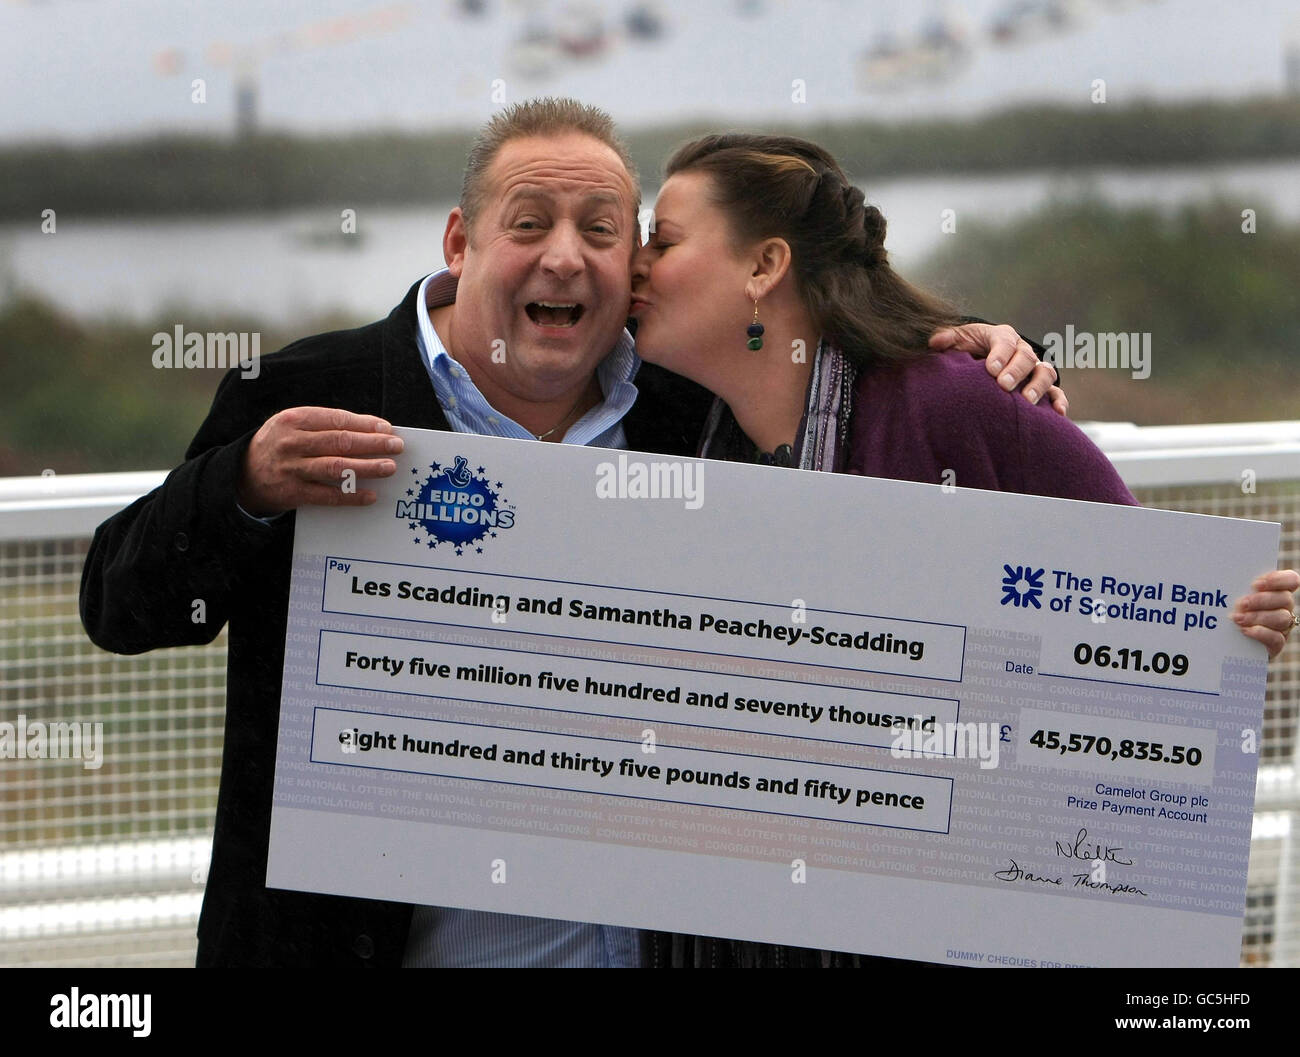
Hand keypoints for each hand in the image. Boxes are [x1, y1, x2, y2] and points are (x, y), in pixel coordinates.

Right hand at [237, 407, 403, 516]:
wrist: (241, 475)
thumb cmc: (279, 445)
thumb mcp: (293, 426)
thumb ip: (325, 425)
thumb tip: (369, 429)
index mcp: (294, 420)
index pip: (336, 419)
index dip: (365, 424)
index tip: (387, 428)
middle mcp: (292, 443)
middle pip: (340, 442)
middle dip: (372, 443)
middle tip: (396, 446)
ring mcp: (292, 469)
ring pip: (336, 467)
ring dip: (367, 467)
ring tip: (389, 467)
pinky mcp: (293, 493)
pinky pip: (327, 495)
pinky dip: (351, 496)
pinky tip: (370, 495)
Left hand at [929, 323, 1067, 415]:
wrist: (979, 359)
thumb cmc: (968, 349)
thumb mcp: (957, 341)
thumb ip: (946, 339)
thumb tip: (935, 342)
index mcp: (1001, 337)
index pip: (1004, 341)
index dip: (1000, 354)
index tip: (991, 369)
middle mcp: (1021, 351)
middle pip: (1027, 357)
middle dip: (1016, 371)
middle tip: (1004, 386)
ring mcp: (1033, 368)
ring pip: (1045, 372)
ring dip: (1038, 386)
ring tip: (1027, 400)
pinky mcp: (1040, 385)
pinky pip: (1055, 391)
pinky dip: (1058, 400)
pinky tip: (1057, 412)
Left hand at [1232, 569, 1299, 659]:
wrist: (1223, 642)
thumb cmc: (1224, 612)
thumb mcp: (1229, 596)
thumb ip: (1233, 586)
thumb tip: (1221, 573)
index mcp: (1276, 591)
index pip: (1291, 580)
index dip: (1279, 580)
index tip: (1256, 584)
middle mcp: (1283, 608)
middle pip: (1285, 599)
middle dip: (1262, 600)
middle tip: (1242, 603)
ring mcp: (1282, 627)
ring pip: (1283, 618)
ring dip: (1259, 617)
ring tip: (1237, 618)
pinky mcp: (1276, 645)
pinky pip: (1276, 638)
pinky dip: (1260, 633)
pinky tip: (1244, 630)